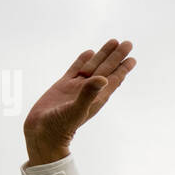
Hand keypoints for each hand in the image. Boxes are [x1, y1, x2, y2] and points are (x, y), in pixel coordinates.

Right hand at [24, 39, 136, 163]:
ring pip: (92, 66)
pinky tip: (89, 52)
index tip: (132, 58)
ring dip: (102, 55)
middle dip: (116, 56)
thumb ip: (89, 94)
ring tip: (113, 42)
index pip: (114, 79)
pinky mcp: (62, 86)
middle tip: (128, 43)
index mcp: (96, 97)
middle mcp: (88, 91)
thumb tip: (104, 79)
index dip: (123, 68)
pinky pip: (75, 70)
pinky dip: (82, 60)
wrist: (41, 133)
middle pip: (106, 69)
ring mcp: (75, 88)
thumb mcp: (76, 110)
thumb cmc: (60, 126)